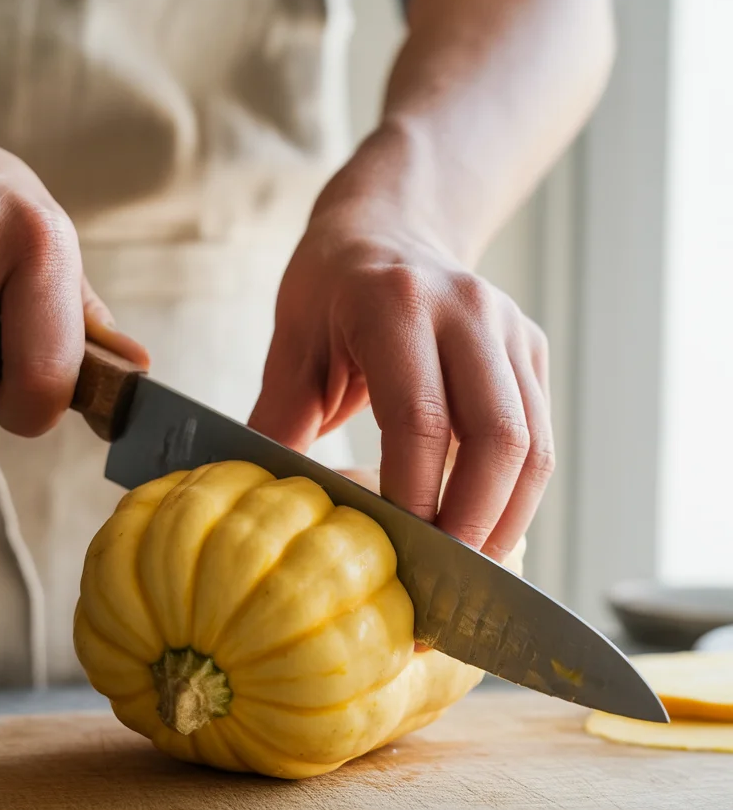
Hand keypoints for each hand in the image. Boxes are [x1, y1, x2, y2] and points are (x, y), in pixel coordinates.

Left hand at [250, 193, 553, 562]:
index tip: (397, 553)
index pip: (421, 418)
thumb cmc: (331, 288)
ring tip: (469, 573)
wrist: (391, 226)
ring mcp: (510, 329)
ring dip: (506, 520)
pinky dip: (517, 494)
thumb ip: (279, 420)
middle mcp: (468, 310)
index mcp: (396, 303)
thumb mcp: (292, 341)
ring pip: (533, 445)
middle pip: (499, 438)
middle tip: (442, 583)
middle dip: (473, 523)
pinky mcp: (532, 351)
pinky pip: (540, 437)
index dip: (416, 495)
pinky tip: (485, 529)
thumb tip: (270, 507)